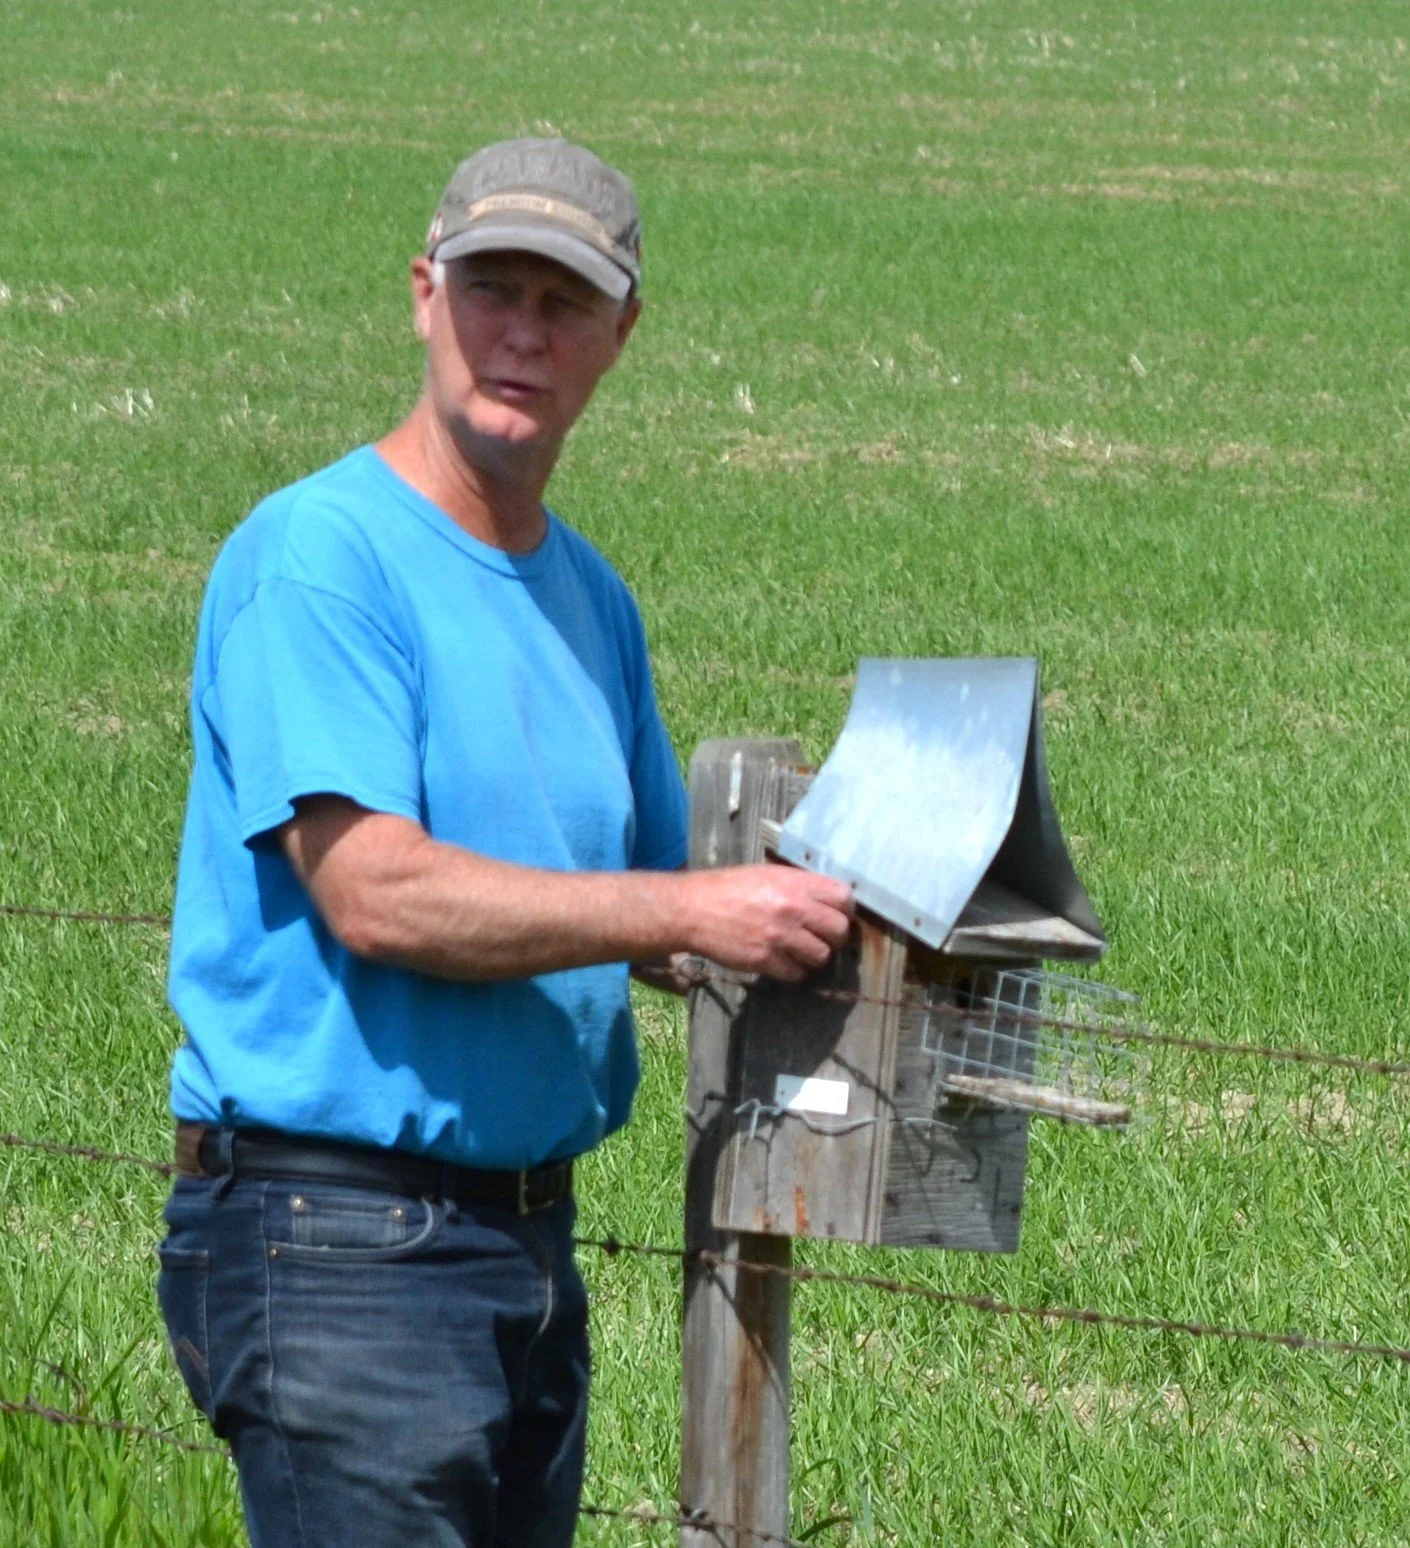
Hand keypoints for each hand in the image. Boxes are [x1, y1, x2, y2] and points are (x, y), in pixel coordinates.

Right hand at [678, 863, 854, 982]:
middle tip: (820, 937)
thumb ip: (798, 886)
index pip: (844, 898)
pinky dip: (792, 971)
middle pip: (839, 931)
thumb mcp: (767, 875)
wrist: (693, 909)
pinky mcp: (765, 960)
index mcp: (795, 883)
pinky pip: (796, 974)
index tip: (835, 916)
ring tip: (799, 951)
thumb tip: (826, 901)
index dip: (844, 910)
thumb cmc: (729, 888)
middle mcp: (792, 909)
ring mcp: (780, 936)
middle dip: (833, 937)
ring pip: (821, 956)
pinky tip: (781, 961)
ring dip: (813, 957)